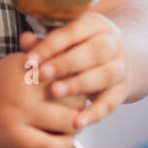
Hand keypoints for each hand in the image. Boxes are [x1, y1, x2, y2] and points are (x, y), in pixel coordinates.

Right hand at [0, 51, 81, 147]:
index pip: (72, 71)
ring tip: (73, 123)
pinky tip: (65, 140)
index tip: (84, 86)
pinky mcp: (13, 136)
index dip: (83, 80)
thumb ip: (48, 56)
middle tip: (82, 108)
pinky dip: (64, 144)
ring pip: (68, 121)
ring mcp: (18, 112)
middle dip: (83, 103)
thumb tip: (79, 53)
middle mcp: (24, 87)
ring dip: (76, 125)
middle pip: (75, 96)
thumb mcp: (20, 62)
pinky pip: (50, 146)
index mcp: (29, 65)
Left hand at [19, 11, 130, 128]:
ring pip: (106, 75)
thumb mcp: (62, 40)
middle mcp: (113, 43)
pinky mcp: (122, 90)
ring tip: (54, 92)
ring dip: (79, 84)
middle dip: (67, 63)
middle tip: (41, 74)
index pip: (75, 30)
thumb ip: (44, 42)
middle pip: (96, 50)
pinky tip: (76, 123)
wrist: (111, 60)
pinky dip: (94, 113)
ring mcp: (121, 66)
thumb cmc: (76, 48)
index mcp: (96, 24)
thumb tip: (25, 40)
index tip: (30, 60)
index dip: (51, 45)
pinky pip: (111, 103)